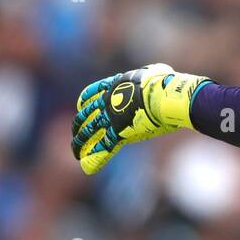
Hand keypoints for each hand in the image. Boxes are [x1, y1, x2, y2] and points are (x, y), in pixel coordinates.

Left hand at [70, 64, 209, 174]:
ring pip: (89, 132)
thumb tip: (162, 73)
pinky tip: (87, 167)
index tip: (80, 106)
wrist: (162, 96)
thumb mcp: (155, 72)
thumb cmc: (164, 83)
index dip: (85, 101)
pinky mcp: (118, 132)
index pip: (92, 93)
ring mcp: (111, 118)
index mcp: (114, 86)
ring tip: (76, 152)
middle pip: (86, 115)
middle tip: (76, 132)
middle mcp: (108, 101)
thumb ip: (151, 75)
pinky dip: (95, 158)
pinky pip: (103, 147)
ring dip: (80, 143)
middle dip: (79, 124)